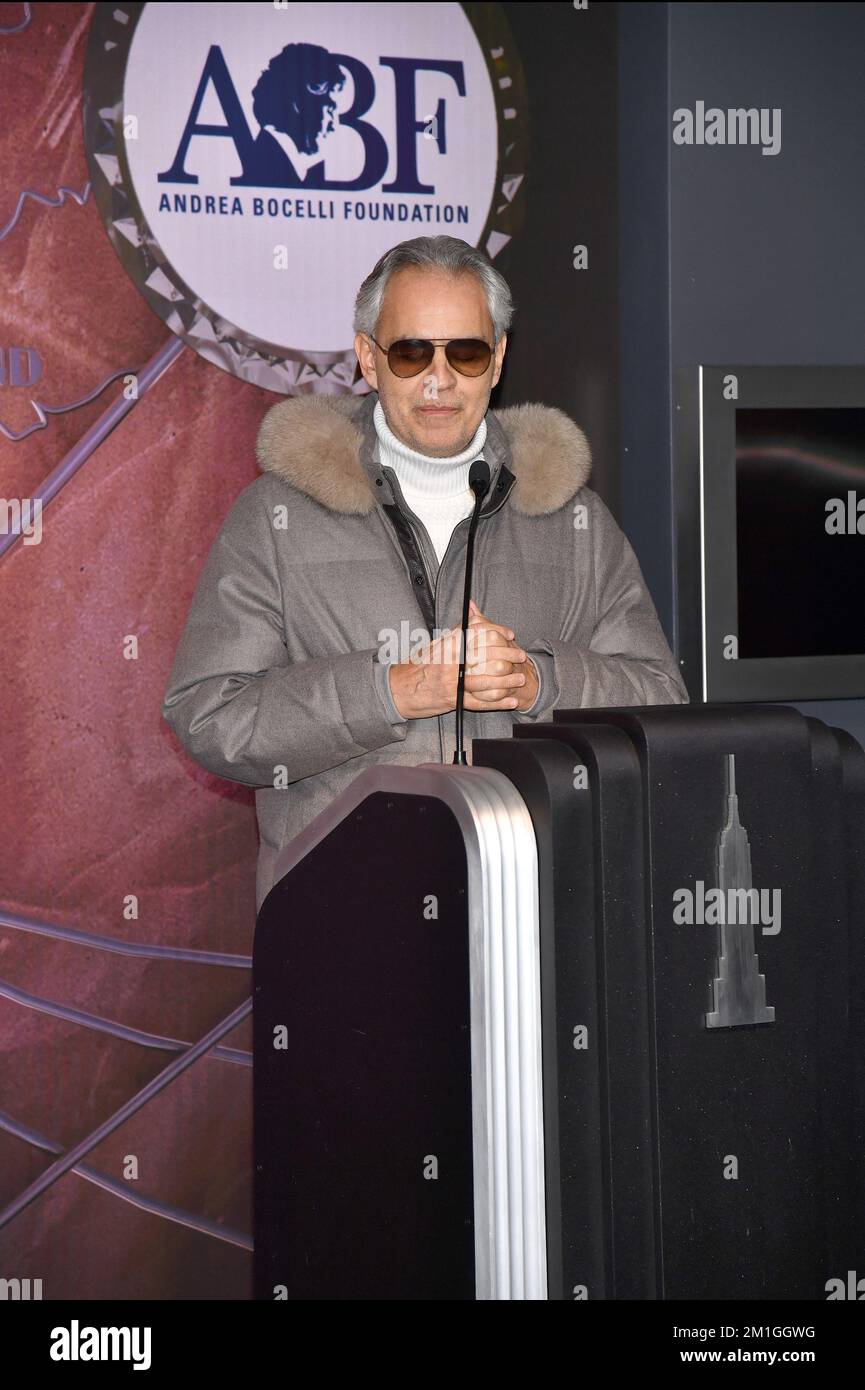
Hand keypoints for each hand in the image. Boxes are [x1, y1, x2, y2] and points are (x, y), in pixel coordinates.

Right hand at [386, 599, 535, 717]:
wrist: (398, 690)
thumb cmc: (416, 666)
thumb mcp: (434, 645)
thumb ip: (455, 633)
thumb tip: (472, 616)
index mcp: (447, 644)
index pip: (478, 632)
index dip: (497, 631)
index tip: (509, 634)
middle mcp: (450, 661)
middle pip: (487, 656)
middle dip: (508, 655)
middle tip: (521, 656)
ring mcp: (452, 682)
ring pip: (486, 680)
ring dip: (507, 681)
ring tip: (521, 679)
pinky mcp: (453, 700)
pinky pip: (480, 702)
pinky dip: (498, 703)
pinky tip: (511, 701)